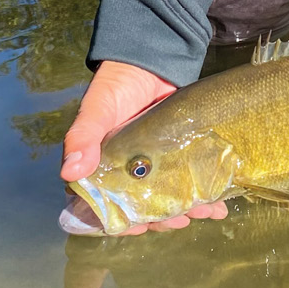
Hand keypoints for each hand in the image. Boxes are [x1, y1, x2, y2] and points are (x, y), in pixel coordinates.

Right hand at [60, 60, 227, 234]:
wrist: (150, 59)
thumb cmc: (116, 85)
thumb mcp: (97, 109)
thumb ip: (83, 136)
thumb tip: (69, 172)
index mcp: (100, 169)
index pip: (106, 206)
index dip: (121, 222)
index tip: (138, 228)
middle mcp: (126, 173)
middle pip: (142, 207)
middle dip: (161, 218)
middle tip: (180, 221)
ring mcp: (153, 165)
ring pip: (168, 197)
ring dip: (186, 209)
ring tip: (206, 212)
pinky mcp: (177, 155)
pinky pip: (187, 179)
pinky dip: (202, 193)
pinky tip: (219, 203)